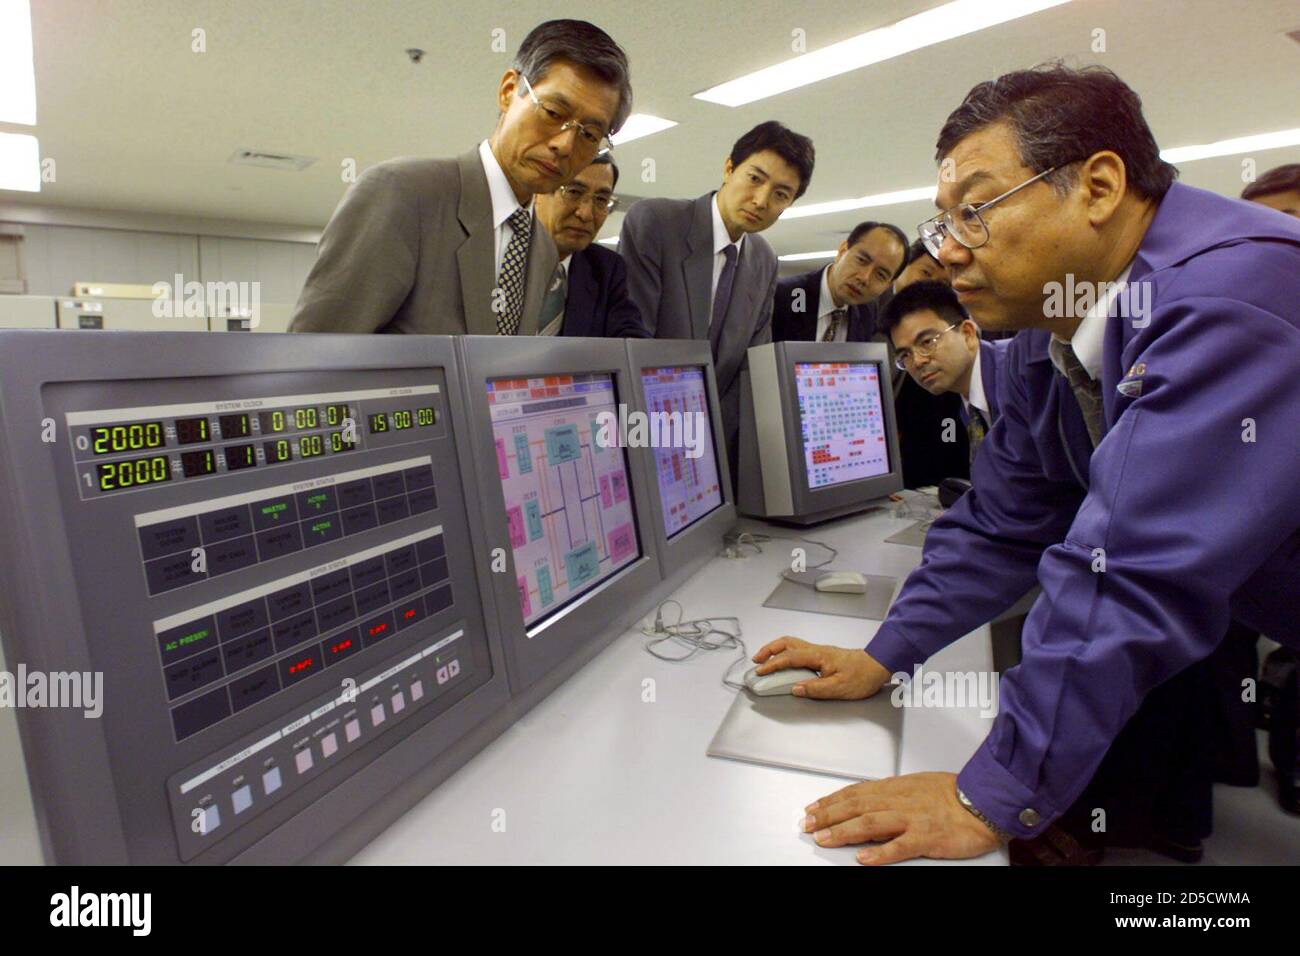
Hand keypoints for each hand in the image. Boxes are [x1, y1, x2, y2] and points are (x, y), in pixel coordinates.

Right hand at [752, 636, 891, 698]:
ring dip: (776, 650)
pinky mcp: (824, 655)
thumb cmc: (862, 676)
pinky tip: (786, 663)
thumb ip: (815, 688)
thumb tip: (795, 689)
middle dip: (768, 650)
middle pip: (786, 643)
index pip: (788, 658)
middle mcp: (816, 650)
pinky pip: (799, 650)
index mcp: (817, 656)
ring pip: (792, 644)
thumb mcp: (839, 688)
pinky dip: (786, 653)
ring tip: (767, 660)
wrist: (879, 665)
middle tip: (757, 660)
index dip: (772, 665)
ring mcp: (820, 651)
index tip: (760, 672)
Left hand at [802, 772, 1001, 864]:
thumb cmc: (953, 793)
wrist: (983, 800)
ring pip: (870, 823)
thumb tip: (869, 798)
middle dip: (828, 815)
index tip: (814, 808)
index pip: (855, 793)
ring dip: (843, 831)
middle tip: (808, 824)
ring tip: (824, 838)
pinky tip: (864, 859)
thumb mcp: (916, 785)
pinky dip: (880, 853)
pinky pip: (900, 846)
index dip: (832, 800)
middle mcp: (899, 800)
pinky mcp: (926, 837)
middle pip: (856, 806)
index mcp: (896, 787)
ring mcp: (912, 818)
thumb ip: (892, 793)